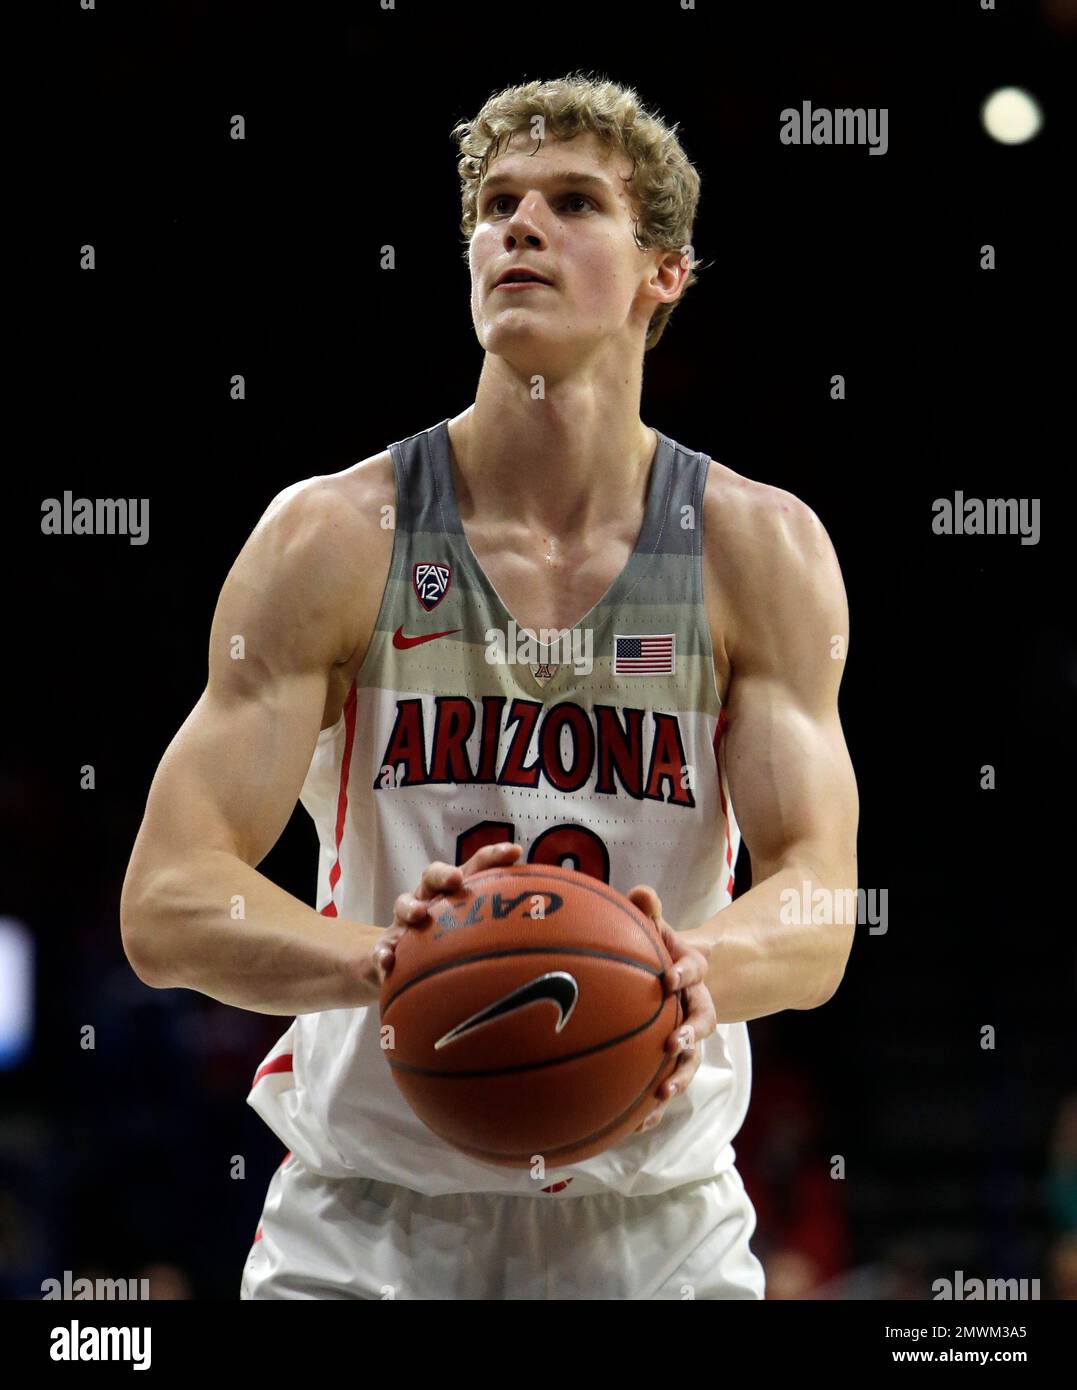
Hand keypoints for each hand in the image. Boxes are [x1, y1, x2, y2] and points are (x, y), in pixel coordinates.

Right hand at [373, 840, 523, 985]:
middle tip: (456, 881)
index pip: (476, 866)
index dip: (493, 856)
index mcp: (456, 894)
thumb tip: (562, 942)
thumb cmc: (448, 944)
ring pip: (402, 904)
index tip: (515, 851)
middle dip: (444, 873)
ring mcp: (404, 923)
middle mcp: (429, 900)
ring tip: (418, 916)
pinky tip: (389, 965)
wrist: (396, 964)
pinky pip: (381, 949)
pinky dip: (383, 955)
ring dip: (410, 907)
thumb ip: (511, 935)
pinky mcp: (386, 948)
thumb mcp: (477, 936)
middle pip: (433, 874)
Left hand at [627, 884, 715, 1133]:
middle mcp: (696, 1008)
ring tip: (662, 1093)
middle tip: (675, 1042)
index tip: (669, 976)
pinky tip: (636, 1126)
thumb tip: (641, 891)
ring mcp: (689, 1038)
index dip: (685, 971)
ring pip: (690, 1060)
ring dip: (678, 1076)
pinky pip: (667, 1082)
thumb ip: (651, 915)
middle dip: (690, 1034)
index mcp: (691, 975)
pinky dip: (654, 1104)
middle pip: (702, 1022)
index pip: (693, 970)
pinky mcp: (674, 1061)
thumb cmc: (662, 954)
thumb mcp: (659, 932)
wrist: (684, 981)